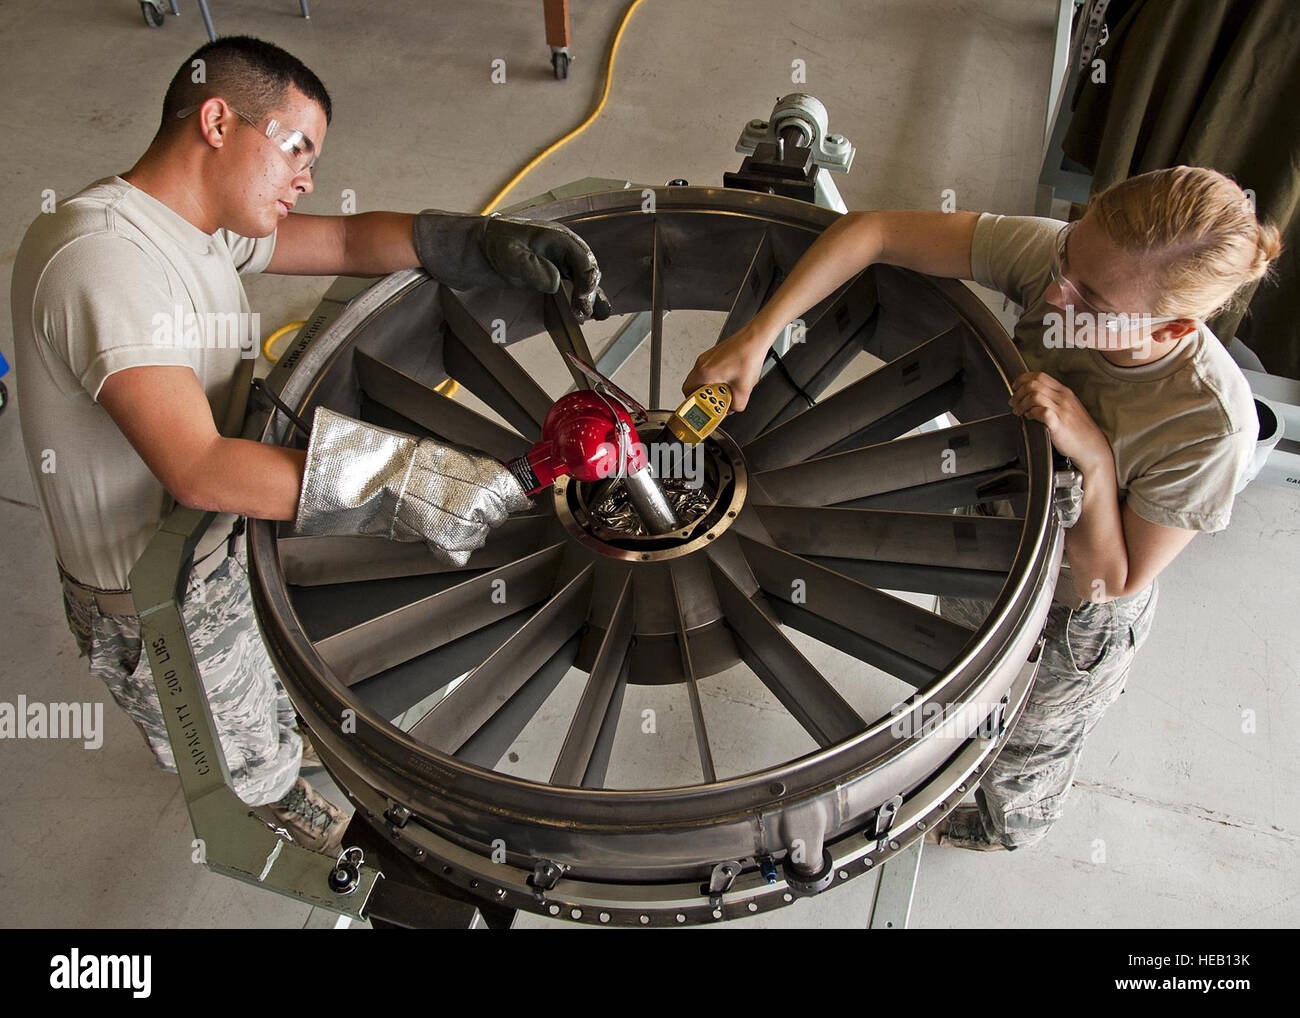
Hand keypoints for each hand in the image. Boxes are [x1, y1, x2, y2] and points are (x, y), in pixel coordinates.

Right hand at [294, 408, 532, 567]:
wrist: (381, 478)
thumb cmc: (412, 463)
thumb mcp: (456, 456)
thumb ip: (485, 472)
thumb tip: (506, 479)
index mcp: (489, 476)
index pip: (518, 495)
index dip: (515, 497)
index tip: (517, 498)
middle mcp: (483, 501)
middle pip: (498, 516)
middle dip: (485, 511)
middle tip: (461, 502)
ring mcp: (467, 525)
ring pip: (480, 535)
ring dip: (466, 529)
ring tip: (443, 513)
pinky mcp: (448, 543)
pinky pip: (460, 553)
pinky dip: (451, 547)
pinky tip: (438, 531)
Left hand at [483, 216, 611, 320]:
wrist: (485, 247)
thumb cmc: (498, 245)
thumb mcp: (511, 255)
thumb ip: (533, 269)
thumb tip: (555, 283)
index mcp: (559, 237)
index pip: (583, 259)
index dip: (586, 279)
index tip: (582, 299)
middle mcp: (565, 248)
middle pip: (588, 270)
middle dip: (588, 292)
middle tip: (582, 313)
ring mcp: (563, 261)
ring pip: (585, 279)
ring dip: (589, 298)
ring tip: (587, 317)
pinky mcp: (558, 273)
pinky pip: (577, 285)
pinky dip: (584, 298)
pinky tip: (591, 314)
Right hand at [681, 323, 773, 411]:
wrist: (754, 338)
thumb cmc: (748, 355)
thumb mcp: (744, 388)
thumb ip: (736, 405)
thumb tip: (732, 409)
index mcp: (705, 373)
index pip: (688, 393)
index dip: (695, 404)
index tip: (704, 409)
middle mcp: (702, 364)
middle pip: (692, 386)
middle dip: (703, 397)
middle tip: (713, 402)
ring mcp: (706, 358)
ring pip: (700, 379)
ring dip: (709, 388)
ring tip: (723, 392)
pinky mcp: (713, 355)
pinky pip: (708, 371)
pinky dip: (714, 380)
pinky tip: (728, 381)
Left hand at [1008, 371, 1111, 472]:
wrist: (1091, 445)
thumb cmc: (1078, 429)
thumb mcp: (1067, 407)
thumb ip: (1052, 399)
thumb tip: (1030, 396)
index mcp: (1064, 392)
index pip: (1040, 376)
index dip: (1023, 379)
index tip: (1015, 386)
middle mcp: (1063, 398)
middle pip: (1034, 384)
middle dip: (1018, 392)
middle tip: (1013, 402)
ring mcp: (1061, 410)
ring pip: (1034, 396)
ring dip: (1021, 403)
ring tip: (1018, 412)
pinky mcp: (1058, 424)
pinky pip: (1041, 412)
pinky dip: (1030, 413)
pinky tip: (1029, 418)